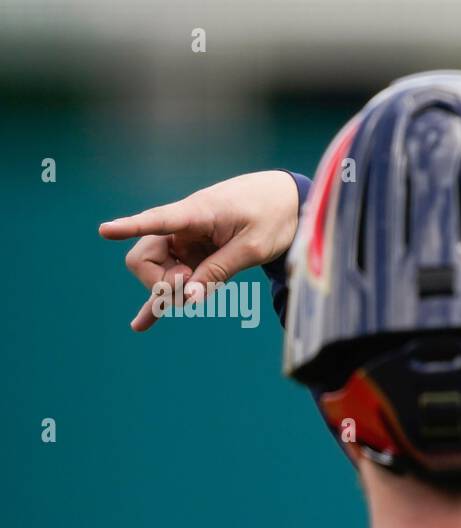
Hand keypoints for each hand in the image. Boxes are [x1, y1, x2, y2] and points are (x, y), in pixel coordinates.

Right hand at [100, 170, 300, 330]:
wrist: (285, 200)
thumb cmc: (272, 216)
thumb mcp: (254, 247)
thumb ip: (220, 270)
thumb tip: (188, 298)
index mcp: (197, 213)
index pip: (157, 221)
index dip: (130, 227)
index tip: (105, 231)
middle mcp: (182, 227)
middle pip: (144, 259)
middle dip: (160, 283)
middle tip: (193, 286)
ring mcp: (184, 242)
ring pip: (155, 272)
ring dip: (169, 289)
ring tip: (198, 288)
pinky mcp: (193, 255)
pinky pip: (170, 280)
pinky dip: (160, 300)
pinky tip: (143, 323)